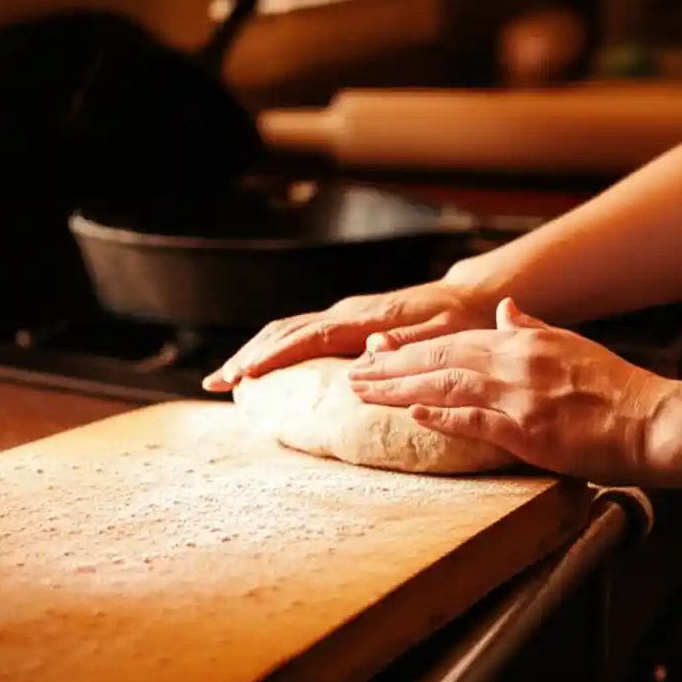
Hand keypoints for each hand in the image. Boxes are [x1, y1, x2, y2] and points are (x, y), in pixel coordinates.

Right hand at [202, 279, 493, 391]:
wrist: (465, 298)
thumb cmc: (458, 322)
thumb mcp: (444, 335)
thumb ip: (408, 341)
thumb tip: (370, 347)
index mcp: (365, 319)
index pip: (310, 336)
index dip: (276, 355)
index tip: (246, 372)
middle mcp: (347, 313)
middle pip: (285, 331)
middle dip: (249, 356)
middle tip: (216, 382)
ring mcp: (343, 315)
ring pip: (286, 330)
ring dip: (253, 353)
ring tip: (224, 379)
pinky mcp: (344, 322)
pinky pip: (298, 334)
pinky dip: (272, 349)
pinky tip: (258, 368)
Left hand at [346, 297, 680, 484]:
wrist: (655, 421)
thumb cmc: (618, 388)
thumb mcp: (572, 344)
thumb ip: (532, 327)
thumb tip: (504, 308)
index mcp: (524, 342)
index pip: (454, 340)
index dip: (411, 347)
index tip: (377, 351)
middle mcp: (517, 363)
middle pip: (439, 359)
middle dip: (391, 367)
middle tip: (352, 373)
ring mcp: (521, 396)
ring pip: (446, 386)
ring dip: (400, 388)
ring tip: (362, 392)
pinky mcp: (530, 431)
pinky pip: (477, 421)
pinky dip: (442, 416)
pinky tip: (412, 414)